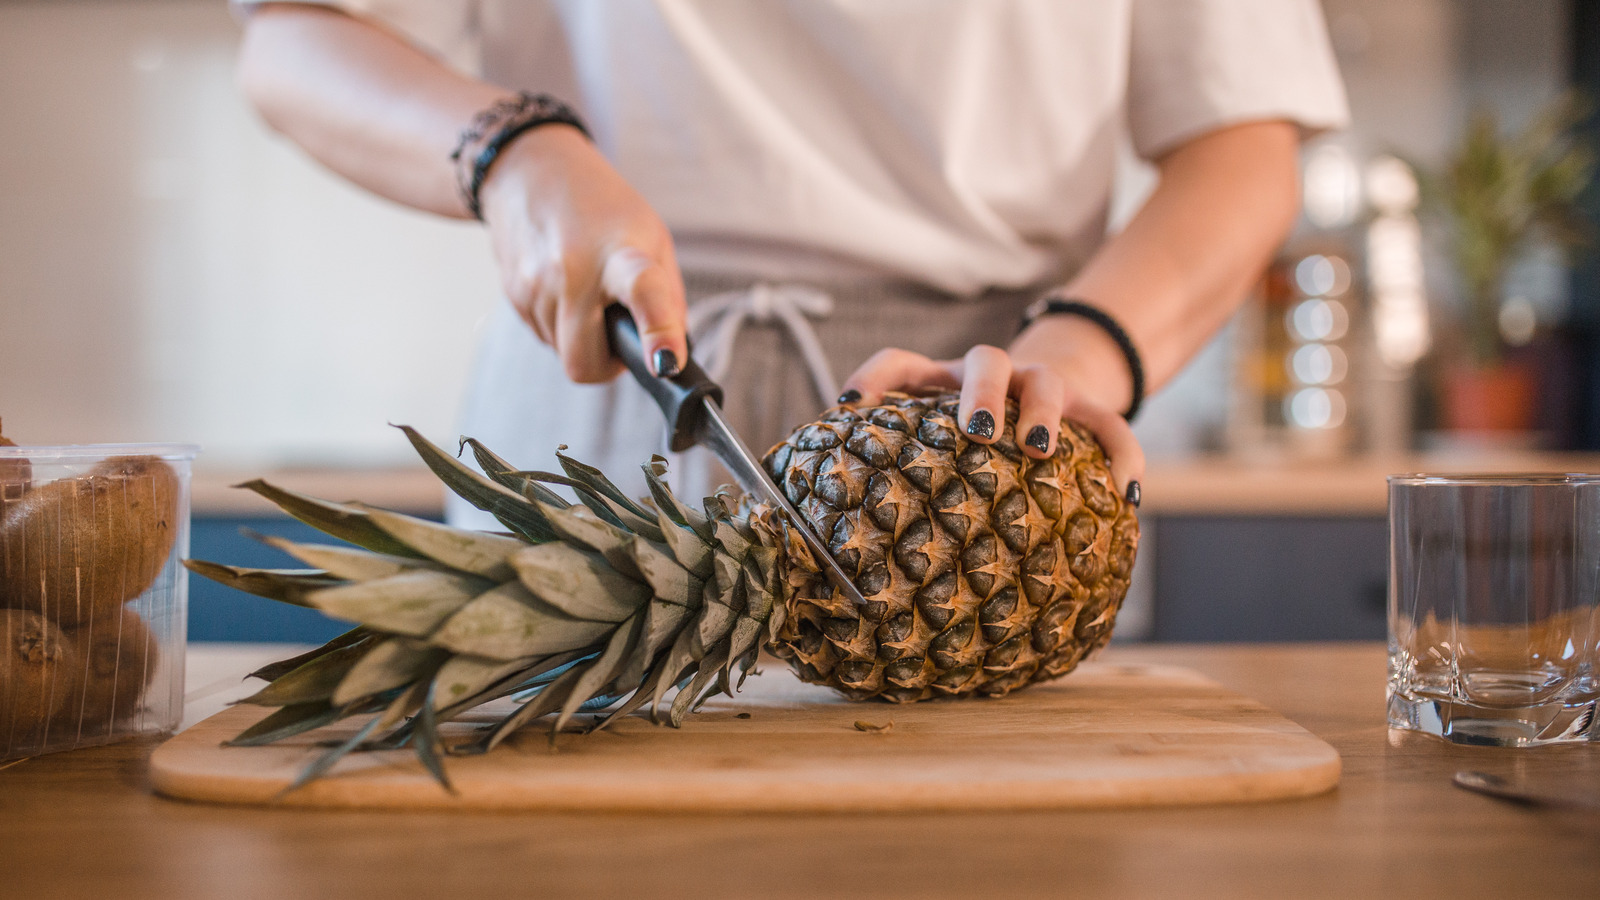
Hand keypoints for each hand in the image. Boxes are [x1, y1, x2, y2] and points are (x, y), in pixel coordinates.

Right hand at [478, 125, 686, 382]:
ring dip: (583, 340)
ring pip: (563, 355)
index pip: (643, 292)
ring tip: (589, 295)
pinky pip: (545, 338)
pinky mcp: (512, 294)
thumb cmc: (602, 207)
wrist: (530, 170)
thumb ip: (667, 299)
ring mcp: (535, 285)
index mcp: (620, 252)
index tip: (666, 364)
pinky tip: (565, 288)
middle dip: (606, 364)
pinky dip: (561, 327)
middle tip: (622, 336)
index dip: (658, 332)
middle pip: (584, 360)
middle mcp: (572, 270)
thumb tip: (670, 357)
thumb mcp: (652, 239)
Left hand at [838, 318, 1143, 493]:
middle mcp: (993, 376)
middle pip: (986, 360)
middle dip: (981, 390)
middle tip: (978, 429)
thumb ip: (902, 471)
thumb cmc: (973, 449)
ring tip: (1041, 451)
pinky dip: (1123, 455)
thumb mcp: (937, 448)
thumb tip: (841, 530)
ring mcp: (1043, 387)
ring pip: (1047, 381)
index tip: (850, 404)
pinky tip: (1125, 495)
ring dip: (1043, 411)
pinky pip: (1113, 427)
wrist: (1050, 401)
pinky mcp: (1090, 409)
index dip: (875, 376)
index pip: (903, 363)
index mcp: (943, 381)